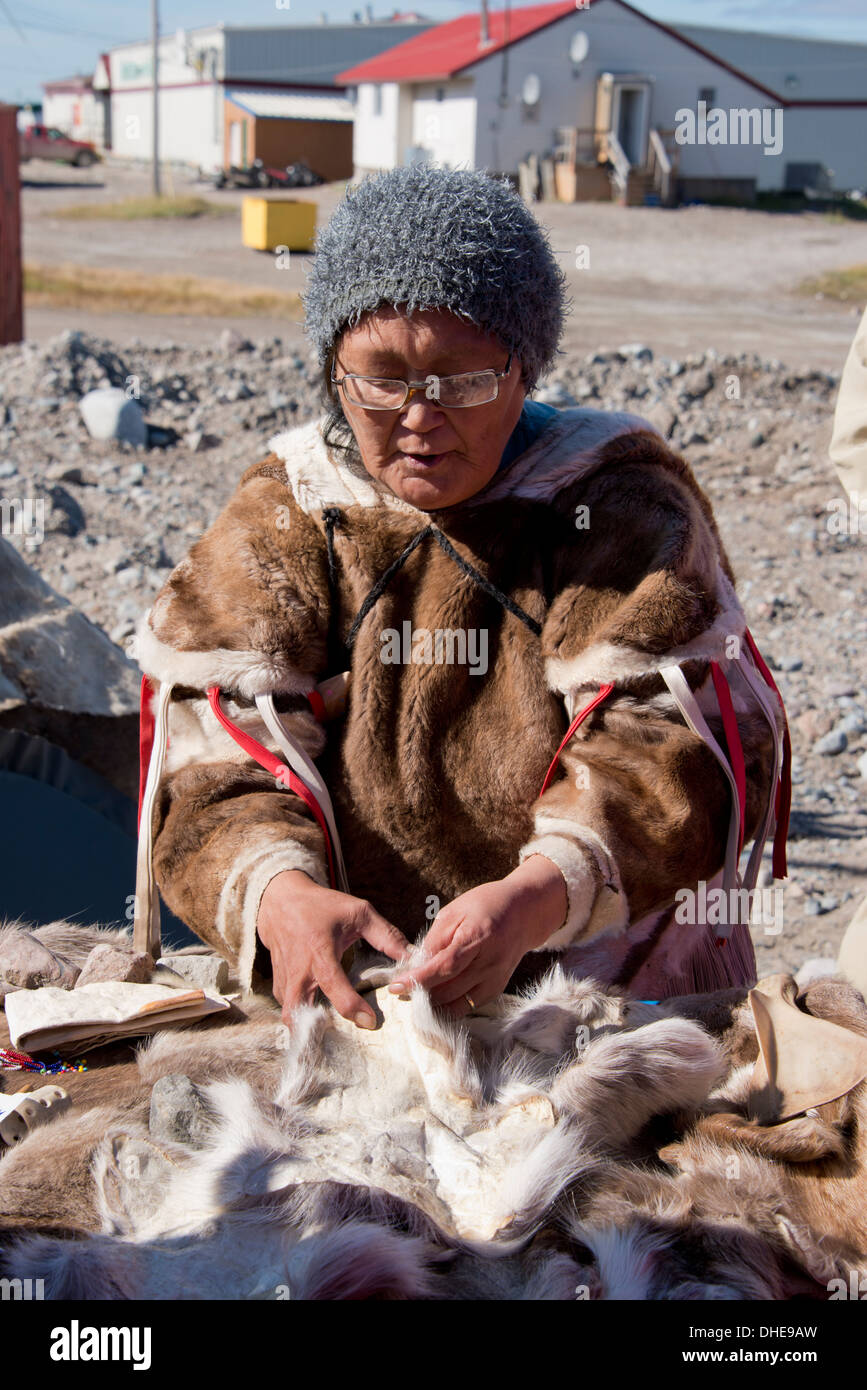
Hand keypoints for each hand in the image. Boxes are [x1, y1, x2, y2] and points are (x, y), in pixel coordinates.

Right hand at [257, 870, 410, 1028]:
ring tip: (332, 1037)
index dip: (351, 1007)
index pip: (333, 985)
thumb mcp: (358, 913)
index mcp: (320, 951)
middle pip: (298, 1012)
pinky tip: (320, 1020)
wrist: (280, 900)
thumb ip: (387, 936)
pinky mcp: (278, 983)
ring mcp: (284, 979)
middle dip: (316, 1032)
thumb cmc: (322, 906)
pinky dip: (301, 1018)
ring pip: (290, 1015)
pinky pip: (287, 1007)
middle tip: (342, 1043)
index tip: (369, 1022)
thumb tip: (412, 956)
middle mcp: (299, 970)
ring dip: (307, 1029)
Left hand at [387, 855, 567, 1016]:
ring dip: (432, 1005)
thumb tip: (416, 965)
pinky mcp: (497, 988)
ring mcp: (495, 979)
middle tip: (402, 989)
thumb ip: (435, 939)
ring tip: (415, 995)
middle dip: (420, 994)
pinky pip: (468, 1006)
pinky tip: (436, 998)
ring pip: (457, 1005)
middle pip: (448, 991)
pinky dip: (449, 1007)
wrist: (525, 912)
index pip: (443, 967)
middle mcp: (489, 963)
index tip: (396, 986)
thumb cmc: (486, 905)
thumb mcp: (455, 911)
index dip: (418, 980)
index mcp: (477, 938)